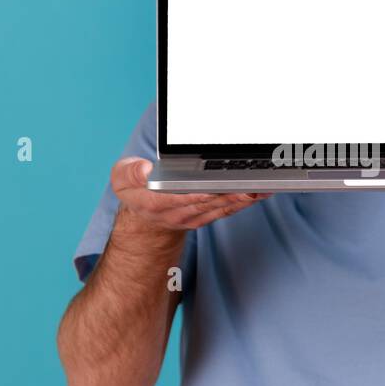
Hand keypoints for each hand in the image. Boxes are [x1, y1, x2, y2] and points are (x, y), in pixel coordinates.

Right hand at [112, 158, 267, 231]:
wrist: (144, 215)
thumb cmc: (135, 190)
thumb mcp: (122, 178)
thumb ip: (130, 173)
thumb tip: (144, 169)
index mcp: (156, 202)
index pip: (179, 199)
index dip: (197, 194)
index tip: (213, 189)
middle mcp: (178, 212)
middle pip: (208, 203)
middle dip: (229, 194)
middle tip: (249, 185)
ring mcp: (194, 216)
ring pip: (221, 207)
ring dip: (242, 199)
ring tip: (262, 187)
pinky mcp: (207, 215)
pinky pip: (227, 208)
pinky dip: (244, 201)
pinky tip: (260, 191)